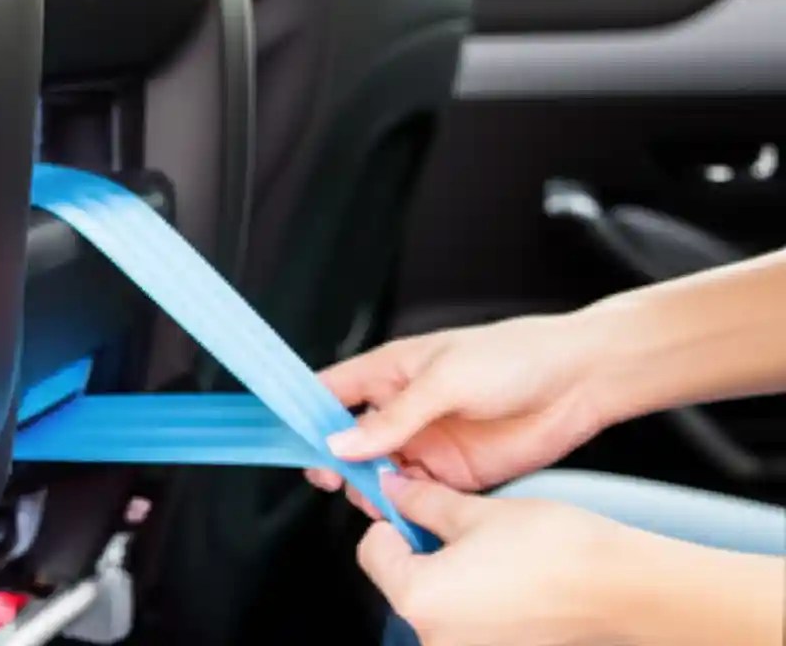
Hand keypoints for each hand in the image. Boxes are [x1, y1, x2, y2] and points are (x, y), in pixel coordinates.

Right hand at [306, 314, 608, 512]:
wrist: (580, 381)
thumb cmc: (516, 356)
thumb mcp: (445, 380)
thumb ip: (393, 418)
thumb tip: (343, 443)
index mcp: (392, 371)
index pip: (332, 392)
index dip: (308, 414)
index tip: (288, 438)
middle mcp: (404, 409)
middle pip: (351, 441)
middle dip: (338, 462)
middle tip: (333, 479)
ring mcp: (427, 441)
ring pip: (380, 473)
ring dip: (371, 488)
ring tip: (375, 497)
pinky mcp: (454, 472)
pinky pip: (416, 495)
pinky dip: (404, 507)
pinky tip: (403, 512)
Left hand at [360, 473, 640, 645]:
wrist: (623, 588)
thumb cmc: (558, 551)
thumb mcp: (477, 511)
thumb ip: (422, 501)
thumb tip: (393, 491)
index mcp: (419, 597)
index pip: (371, 552)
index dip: (391, 523)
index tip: (413, 509)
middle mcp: (434, 638)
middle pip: (401, 583)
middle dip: (420, 551)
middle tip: (456, 528)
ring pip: (433, 604)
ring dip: (447, 577)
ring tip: (488, 554)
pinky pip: (463, 624)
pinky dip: (472, 602)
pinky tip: (504, 581)